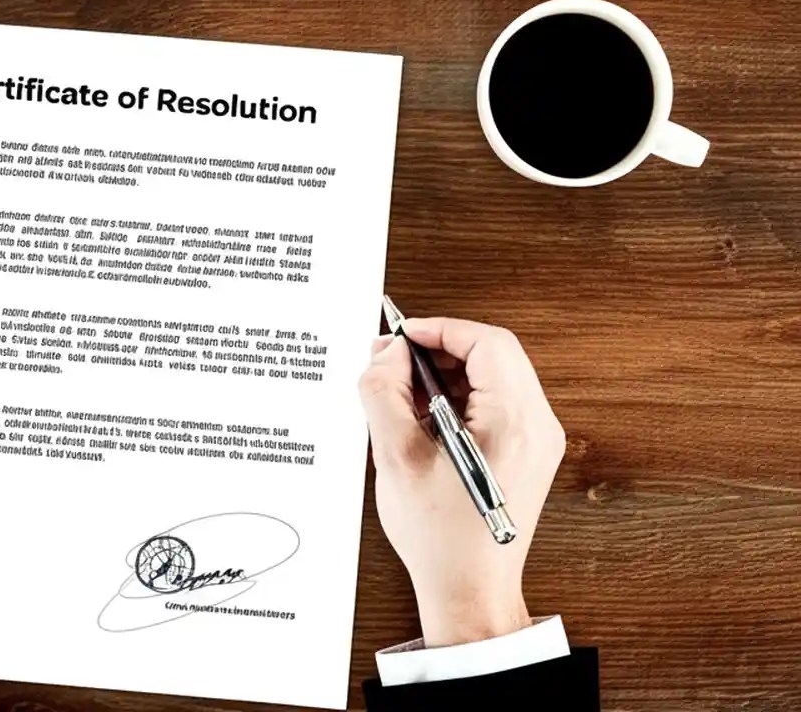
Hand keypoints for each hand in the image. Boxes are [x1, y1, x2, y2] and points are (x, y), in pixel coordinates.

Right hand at [359, 317, 564, 646]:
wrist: (469, 591)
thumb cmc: (440, 539)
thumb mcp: (395, 457)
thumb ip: (383, 393)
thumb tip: (385, 353)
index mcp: (512, 423)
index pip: (486, 342)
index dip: (439, 329)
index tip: (401, 336)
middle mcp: (536, 427)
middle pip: (493, 356)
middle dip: (438, 351)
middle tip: (394, 364)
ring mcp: (537, 442)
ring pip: (493, 379)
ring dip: (446, 376)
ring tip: (402, 397)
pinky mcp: (527, 455)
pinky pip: (495, 405)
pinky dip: (458, 400)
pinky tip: (422, 420)